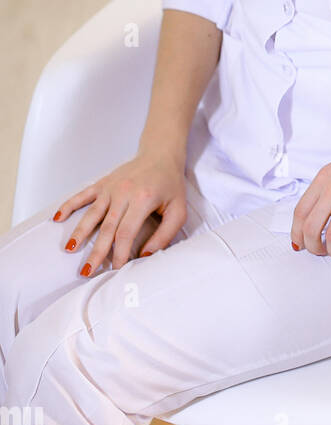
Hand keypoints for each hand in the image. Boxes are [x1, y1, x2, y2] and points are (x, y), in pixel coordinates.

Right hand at [51, 149, 187, 274]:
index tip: (116, 270)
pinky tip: (57, 218)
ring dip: (79, 233)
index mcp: (143, 200)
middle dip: (96, 252)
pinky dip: (69, 205)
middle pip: (106, 227)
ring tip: (69, 250)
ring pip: (91, 213)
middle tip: (86, 271)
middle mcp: (124, 192)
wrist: (161, 153)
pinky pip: (83, 195)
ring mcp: (111, 187)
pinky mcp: (103, 182)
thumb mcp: (178, 210)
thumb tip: (146, 255)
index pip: (126, 233)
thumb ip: (165, 235)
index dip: (119, 253)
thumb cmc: (171, 184)